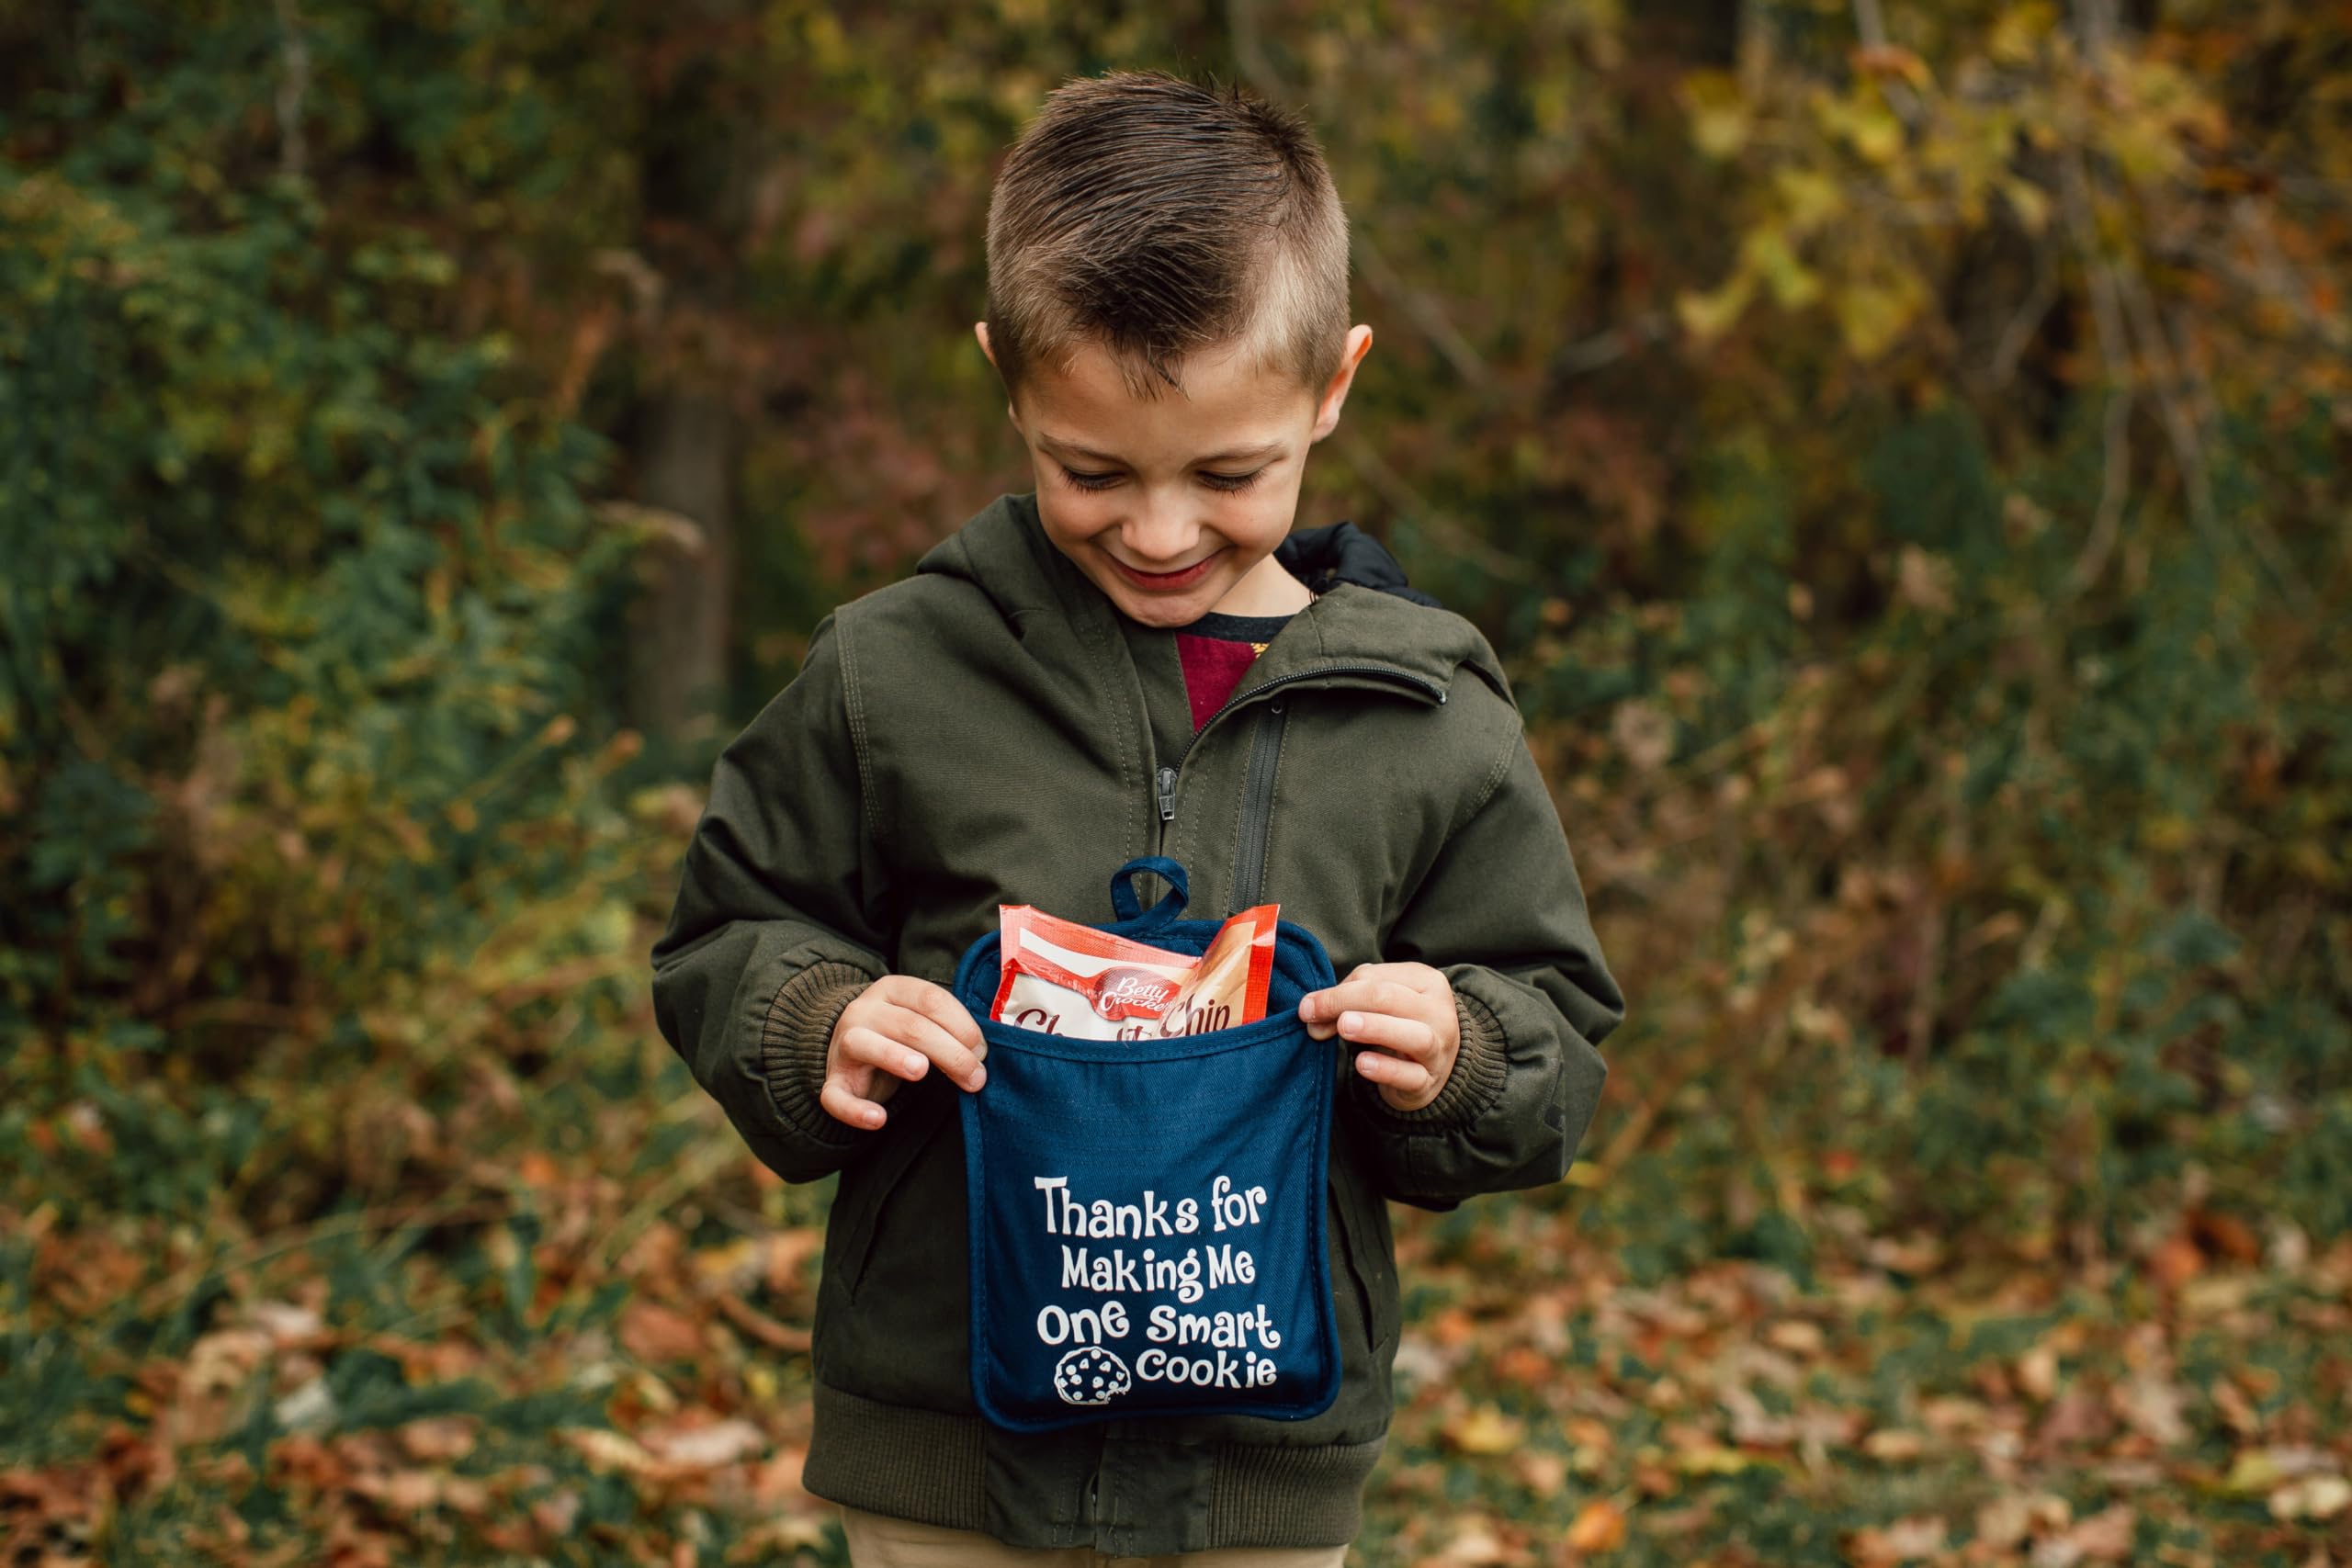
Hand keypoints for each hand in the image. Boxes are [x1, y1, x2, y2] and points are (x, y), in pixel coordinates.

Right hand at [820, 975, 987, 1129]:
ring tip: (921, 1071)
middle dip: (949, 1052)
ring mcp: (844, 1044)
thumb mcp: (922, 1020)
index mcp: (892, 989)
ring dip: (895, 1057)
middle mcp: (864, 1011)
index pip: (931, 999)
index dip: (962, 1025)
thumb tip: (981, 1053)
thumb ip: (948, 1028)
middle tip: (975, 1077)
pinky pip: (837, 1096)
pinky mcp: (832, 1081)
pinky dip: (855, 1110)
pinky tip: (879, 1119)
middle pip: (909, 1025)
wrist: (851, 1051)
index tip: (982, 1052)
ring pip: (865, 1044)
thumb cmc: (899, 1035)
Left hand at [1298, 962, 1459, 1112]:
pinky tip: (1362, 1064)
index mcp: (1426, 982)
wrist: (1435, 1067)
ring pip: (1414, 1035)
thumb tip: (1311, 1015)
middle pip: (1390, 998)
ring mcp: (1439, 1049)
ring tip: (1344, 1026)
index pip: (1377, 977)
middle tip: (1310, 1012)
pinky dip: (1386, 1069)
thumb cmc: (1401, 1024)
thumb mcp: (1381, 1004)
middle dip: (1344, 1002)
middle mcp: (1438, 1013)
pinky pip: (1411, 1076)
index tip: (1308, 1007)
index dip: (1339, 990)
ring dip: (1375, 1028)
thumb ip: (1347, 1002)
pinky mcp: (1429, 1081)